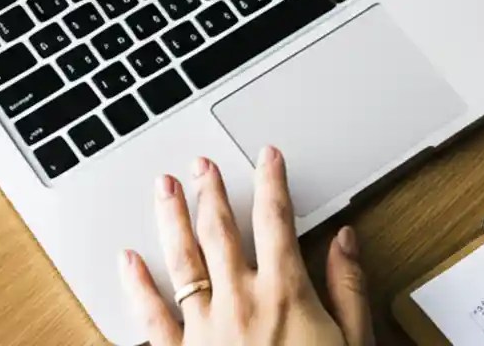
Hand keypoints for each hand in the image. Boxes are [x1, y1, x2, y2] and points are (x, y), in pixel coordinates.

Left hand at [120, 146, 373, 345]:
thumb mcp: (355, 341)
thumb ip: (349, 287)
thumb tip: (346, 241)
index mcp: (285, 293)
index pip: (277, 220)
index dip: (273, 182)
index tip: (268, 156)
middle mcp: (238, 302)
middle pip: (220, 231)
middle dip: (211, 192)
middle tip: (202, 165)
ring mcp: (204, 330)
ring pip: (182, 261)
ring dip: (171, 220)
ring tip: (163, 188)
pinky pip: (152, 318)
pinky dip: (137, 286)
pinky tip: (128, 261)